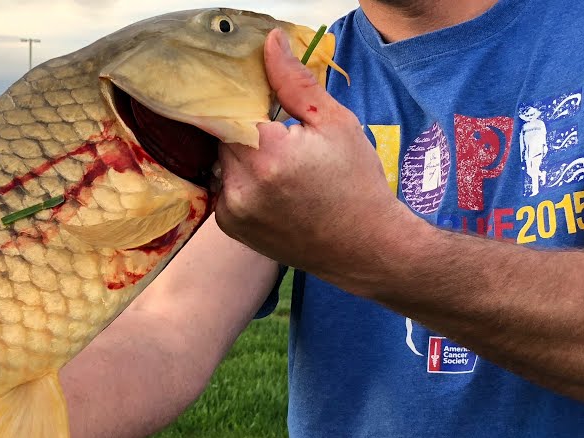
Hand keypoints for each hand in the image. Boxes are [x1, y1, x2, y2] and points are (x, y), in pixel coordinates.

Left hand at [215, 29, 420, 292]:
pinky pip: (222, 187)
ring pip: (219, 160)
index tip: (258, 100)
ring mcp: (231, 210)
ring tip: (279, 163)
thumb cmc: (357, 184)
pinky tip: (272, 186)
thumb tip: (269, 44)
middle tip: (279, 134)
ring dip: (239, 154)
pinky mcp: (230, 227)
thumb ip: (294, 83)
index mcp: (267, 154)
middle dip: (243, 126)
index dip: (239, 97)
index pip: (227, 106)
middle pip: (221, 134)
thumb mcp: (335, 124)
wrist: (364, 248)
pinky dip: (239, 179)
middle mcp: (241, 185)